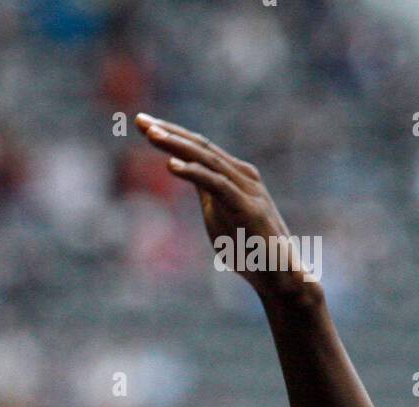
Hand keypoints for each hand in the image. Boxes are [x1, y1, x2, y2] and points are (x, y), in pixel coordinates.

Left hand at [135, 113, 316, 300]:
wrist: (279, 275)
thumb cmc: (249, 247)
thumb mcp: (219, 214)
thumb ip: (207, 193)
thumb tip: (186, 176)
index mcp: (235, 175)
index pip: (199, 147)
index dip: (172, 133)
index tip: (144, 123)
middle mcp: (242, 176)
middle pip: (200, 146)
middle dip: (168, 131)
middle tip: (140, 120)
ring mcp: (246, 190)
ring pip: (206, 159)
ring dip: (176, 145)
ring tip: (150, 134)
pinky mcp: (247, 208)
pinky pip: (216, 185)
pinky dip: (193, 172)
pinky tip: (171, 165)